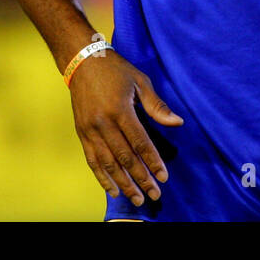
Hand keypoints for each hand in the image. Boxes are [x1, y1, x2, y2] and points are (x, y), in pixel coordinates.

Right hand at [68, 49, 183, 205]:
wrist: (83, 62)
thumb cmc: (116, 70)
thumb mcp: (141, 81)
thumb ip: (157, 106)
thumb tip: (178, 123)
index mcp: (120, 109)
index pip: (140, 143)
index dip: (153, 162)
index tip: (164, 177)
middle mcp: (103, 123)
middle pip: (125, 158)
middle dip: (141, 178)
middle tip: (154, 195)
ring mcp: (90, 130)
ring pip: (108, 163)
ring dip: (123, 183)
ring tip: (137, 198)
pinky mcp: (81, 133)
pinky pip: (92, 160)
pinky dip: (102, 177)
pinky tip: (113, 189)